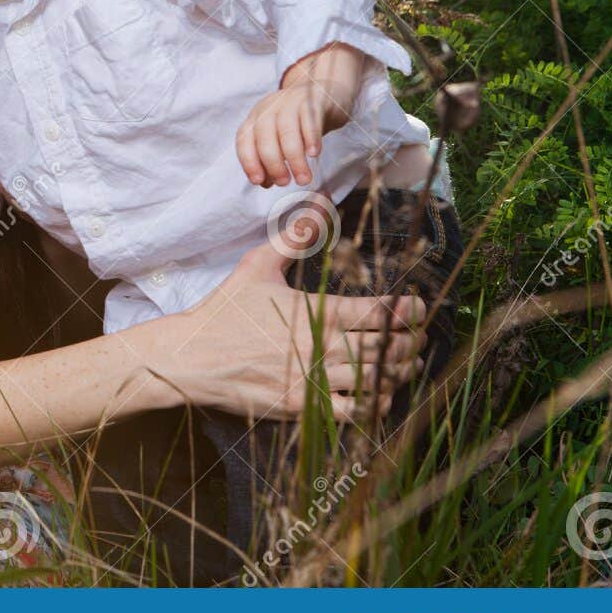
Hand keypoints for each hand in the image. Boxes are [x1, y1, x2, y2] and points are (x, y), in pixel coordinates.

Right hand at [150, 241, 427, 426]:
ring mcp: (313, 380)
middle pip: (387, 348)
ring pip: (376, 381)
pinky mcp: (302, 406)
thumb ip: (295, 237)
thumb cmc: (225, 309)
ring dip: (399, 373)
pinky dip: (373, 404)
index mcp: (317, 311)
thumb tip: (319, 200)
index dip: (409, 310)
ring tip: (409, 364)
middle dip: (412, 341)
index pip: (380, 311)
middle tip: (420, 336)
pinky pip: (352, 412)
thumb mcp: (258, 266)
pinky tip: (378, 395)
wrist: (191, 357)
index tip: (419, 307)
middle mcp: (322, 347)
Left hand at [236, 42, 363, 185]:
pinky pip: (310, 118)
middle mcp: (269, 108)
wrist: (325, 93)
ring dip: (294, 158)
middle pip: (264, 137)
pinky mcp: (313, 100)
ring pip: (286, 130)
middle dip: (273, 163)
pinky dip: (310, 137)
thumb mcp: (280, 139)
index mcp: (256, 118)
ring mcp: (290, 101)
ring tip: (303, 178)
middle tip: (285, 182)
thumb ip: (271, 159)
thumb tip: (266, 182)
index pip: (244, 140)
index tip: (259, 181)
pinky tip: (314, 154)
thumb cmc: (299, 123)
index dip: (249, 162)